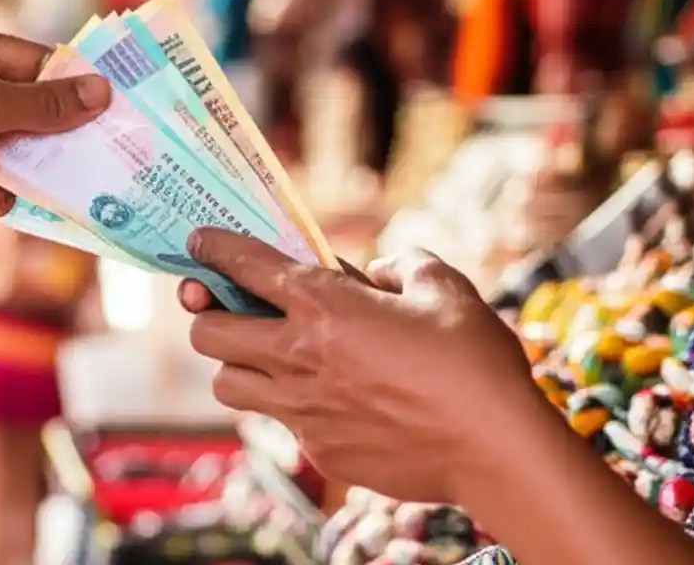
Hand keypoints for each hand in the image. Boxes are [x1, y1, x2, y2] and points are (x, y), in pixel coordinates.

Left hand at [0, 17, 109, 237]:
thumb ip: (45, 103)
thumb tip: (101, 90)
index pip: (31, 58)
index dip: (70, 86)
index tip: (109, 110)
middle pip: (26, 102)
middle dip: (48, 134)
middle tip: (89, 157)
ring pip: (13, 140)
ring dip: (21, 168)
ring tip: (21, 188)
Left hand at [179, 229, 540, 503]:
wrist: (494, 448)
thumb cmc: (473, 361)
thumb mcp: (444, 286)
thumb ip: (402, 265)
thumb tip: (378, 271)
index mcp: (324, 304)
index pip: (243, 265)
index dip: (212, 247)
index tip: (199, 242)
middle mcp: (298, 356)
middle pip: (207, 333)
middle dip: (209, 315)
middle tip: (231, 309)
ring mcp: (302, 410)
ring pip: (227, 385)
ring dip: (237, 365)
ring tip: (268, 357)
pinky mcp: (319, 449)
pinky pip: (280, 422)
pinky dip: (290, 405)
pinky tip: (329, 399)